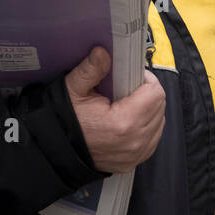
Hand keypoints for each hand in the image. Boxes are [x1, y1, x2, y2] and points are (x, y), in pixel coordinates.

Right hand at [64, 46, 165, 173]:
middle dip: (148, 94)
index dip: (147, 80)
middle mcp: (135, 141)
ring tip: (129, 105)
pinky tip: (130, 120)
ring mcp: (136, 154)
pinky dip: (147, 127)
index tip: (133, 78)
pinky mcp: (134, 161)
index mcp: (124, 122)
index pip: (155, 93)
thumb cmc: (65, 121)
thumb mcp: (73, 90)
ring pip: (159, 122)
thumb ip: (91, 70)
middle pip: (159, 106)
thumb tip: (102, 53)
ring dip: (149, 110)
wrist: (56, 150)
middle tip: (129, 90)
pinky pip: (153, 138)